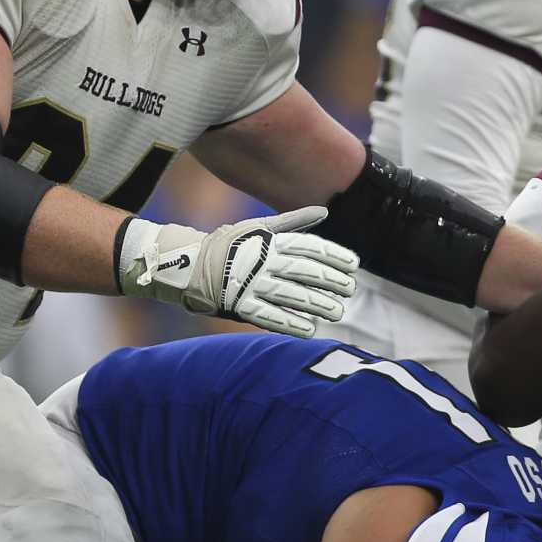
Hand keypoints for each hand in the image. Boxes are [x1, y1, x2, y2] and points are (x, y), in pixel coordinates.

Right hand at [117, 207, 359, 337]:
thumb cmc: (230, 244)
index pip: (309, 246)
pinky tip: (310, 329)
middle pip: (304, 271)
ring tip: (337, 312)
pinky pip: (269, 316)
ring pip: (291, 295)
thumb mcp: (260, 225)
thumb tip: (325, 212)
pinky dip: (290, 323)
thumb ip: (294, 221)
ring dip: (317, 305)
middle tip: (350, 290)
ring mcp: (250, 283)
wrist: (187, 264)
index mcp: (269, 240)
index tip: (354, 265)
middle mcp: (262, 261)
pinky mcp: (238, 305)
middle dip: (330, 281)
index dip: (334, 255)